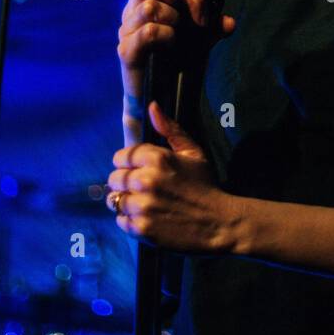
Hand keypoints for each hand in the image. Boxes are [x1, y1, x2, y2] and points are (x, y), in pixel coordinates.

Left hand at [106, 100, 240, 253]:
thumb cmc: (206, 186)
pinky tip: (146, 218)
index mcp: (157, 158)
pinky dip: (129, 220)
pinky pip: (120, 221)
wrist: (219, 223)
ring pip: (114, 200)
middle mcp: (145, 180)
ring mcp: (142, 206)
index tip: (140, 170)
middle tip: (144, 189)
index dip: (129, 163)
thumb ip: (170, 129)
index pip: (120, 156)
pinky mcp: (141, 228)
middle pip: (114, 178)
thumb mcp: (194, 153)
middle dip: (126, 182)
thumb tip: (152, 106)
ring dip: (126, 201)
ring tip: (143, 204)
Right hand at [118, 0, 236, 102]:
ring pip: (150, 7)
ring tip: (178, 39)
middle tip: (192, 23)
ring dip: (173, 21)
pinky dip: (167, 37)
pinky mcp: (126, 52)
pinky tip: (172, 47)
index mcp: (148, 3)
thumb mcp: (199, 41)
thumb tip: (229, 23)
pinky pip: (149, 32)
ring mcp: (126, 32)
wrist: (163, 102)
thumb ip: (213, 29)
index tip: (205, 18)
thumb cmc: (178, 65)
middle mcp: (132, 13)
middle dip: (178, 0)